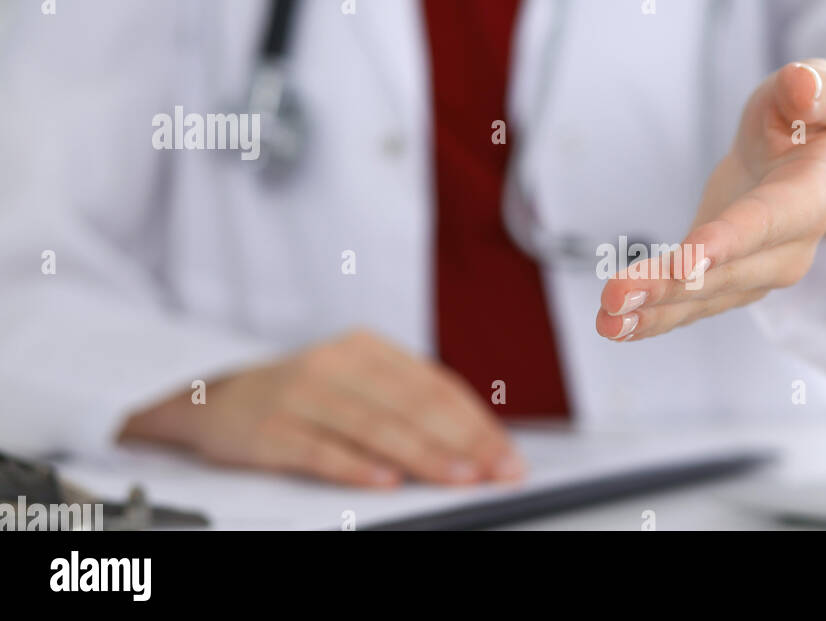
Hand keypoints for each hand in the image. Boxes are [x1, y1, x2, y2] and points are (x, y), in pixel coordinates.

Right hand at [119, 329, 523, 487]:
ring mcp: (301, 394)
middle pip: (412, 406)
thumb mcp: (356, 383)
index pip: (436, 387)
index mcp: (367, 348)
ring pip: (373, 427)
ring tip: (457, 478)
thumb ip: (408, 404)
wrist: (214, 398)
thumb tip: (476, 443)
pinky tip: (385, 482)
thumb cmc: (303, 396)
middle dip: (463, 443)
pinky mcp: (270, 428)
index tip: (508, 455)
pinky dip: (356, 467)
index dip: (477, 423)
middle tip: (496, 471)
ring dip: (422, 456)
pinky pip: (319, 450)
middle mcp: (336, 363)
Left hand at [596, 59, 825, 341]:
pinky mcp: (727, 285)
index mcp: (812, 197)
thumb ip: (816, 87)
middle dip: (673, 286)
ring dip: (655, 312)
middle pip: (728, 273)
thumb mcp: (818, 89)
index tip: (688, 259)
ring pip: (705, 299)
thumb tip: (803, 85)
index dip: (729, 241)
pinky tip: (614, 326)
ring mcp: (759, 275)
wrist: (811, 162)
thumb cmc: (807, 119)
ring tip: (607, 322)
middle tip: (617, 297)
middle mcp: (791, 249)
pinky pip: (691, 308)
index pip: (768, 222)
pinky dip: (652, 320)